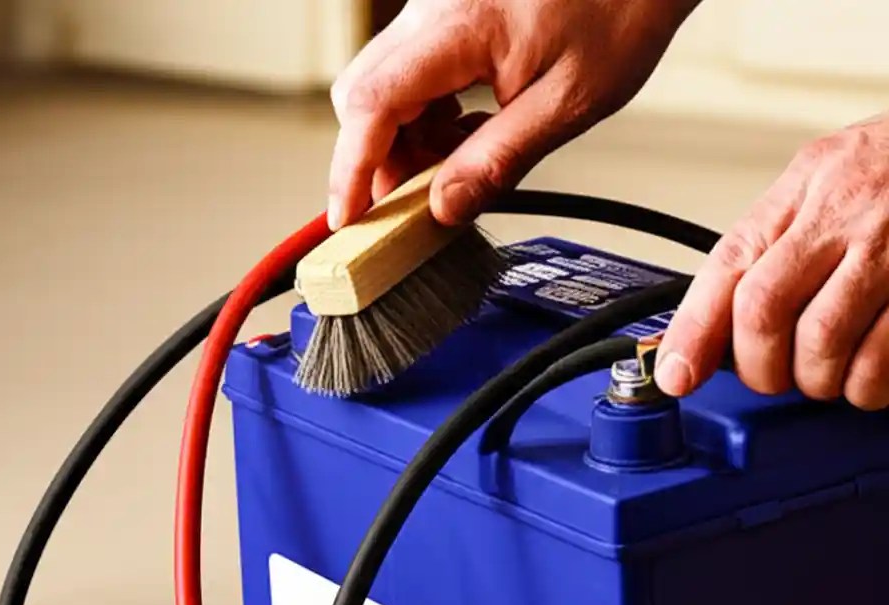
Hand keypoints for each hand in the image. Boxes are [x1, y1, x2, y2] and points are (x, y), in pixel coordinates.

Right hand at [326, 0, 702, 229]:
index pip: (371, 104)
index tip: (349, 216)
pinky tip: (469, 129)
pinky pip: (410, 69)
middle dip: (379, 157)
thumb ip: (500, 159)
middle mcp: (432, 8)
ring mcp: (435, 6)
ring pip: (383, 85)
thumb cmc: (624, 5)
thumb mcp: (569, 99)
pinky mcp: (446, 10)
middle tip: (415, 200)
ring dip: (407, 137)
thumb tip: (446, 207)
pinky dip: (427, 112)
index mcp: (458, 27)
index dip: (351, 169)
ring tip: (460, 162)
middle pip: (361, 94)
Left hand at [657, 114, 888, 409]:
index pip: (729, 264)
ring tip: (825, 374)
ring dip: (816, 379)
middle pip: (764, 309)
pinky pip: (885, 357)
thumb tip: (717, 317)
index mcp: (807, 184)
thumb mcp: (830, 175)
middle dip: (757, 364)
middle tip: (770, 374)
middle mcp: (846, 214)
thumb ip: (776, 237)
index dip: (693, 330)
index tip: (675, 373)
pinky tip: (867, 378)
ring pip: (823, 341)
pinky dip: (868, 384)